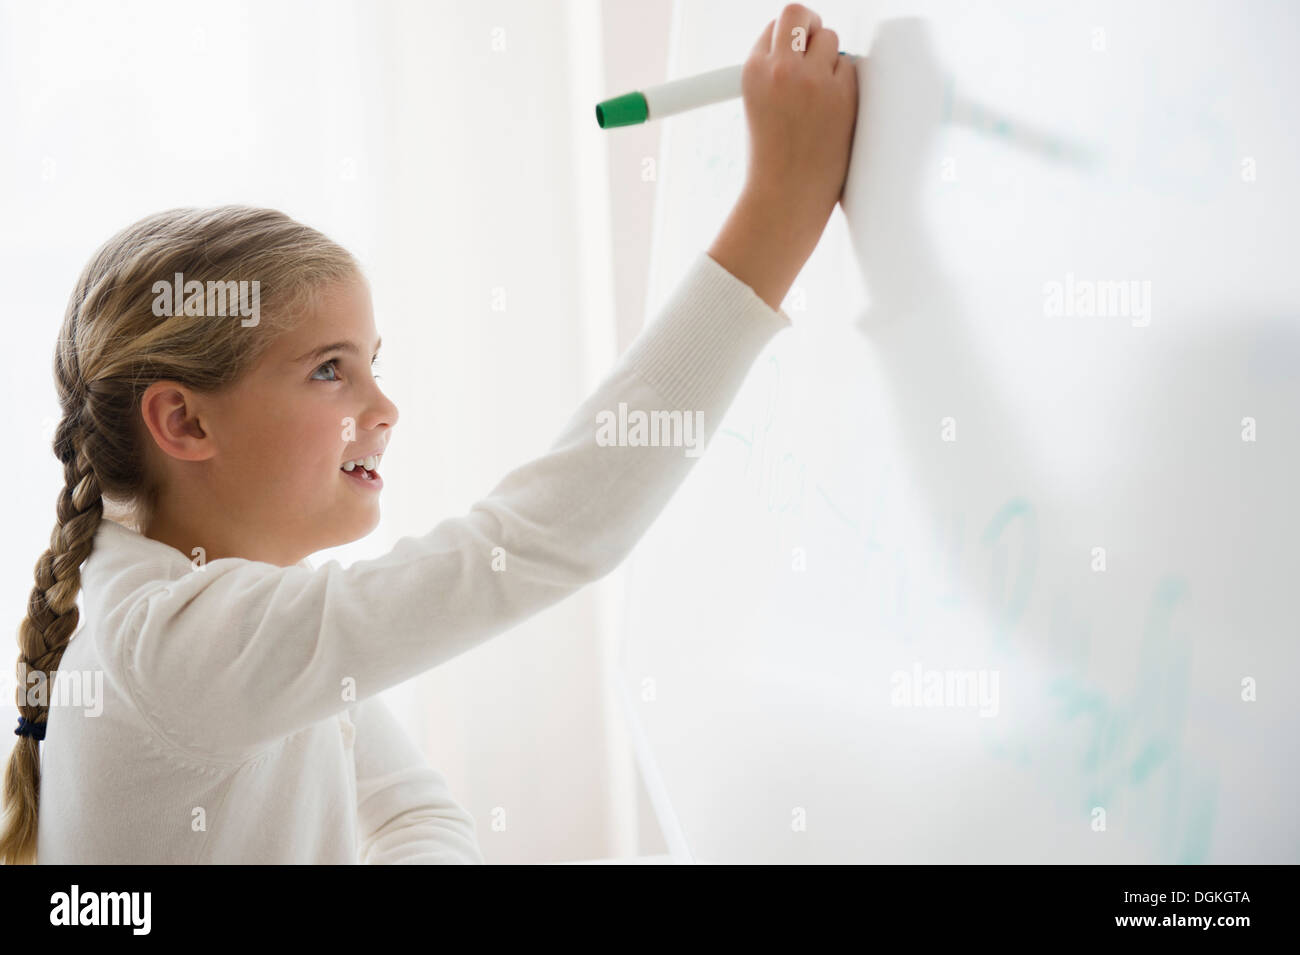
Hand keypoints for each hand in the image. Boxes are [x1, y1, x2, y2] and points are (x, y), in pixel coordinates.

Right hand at [708, 5, 858, 313]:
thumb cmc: (771, 157)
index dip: (788, 42)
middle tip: (815, 52)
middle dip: (810, 27)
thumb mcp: (758, 106)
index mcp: (753, 71)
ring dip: (830, 58)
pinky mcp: (843, 94)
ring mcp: (813, 80)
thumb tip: (805, 45)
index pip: (775, 27)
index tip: (794, 59)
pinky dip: (846, 84)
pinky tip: (835, 111)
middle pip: (799, 14)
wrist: (786, 196)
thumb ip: (775, 73)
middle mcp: (780, 68)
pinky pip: (850, 68)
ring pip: (830, 38)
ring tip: (822, 95)